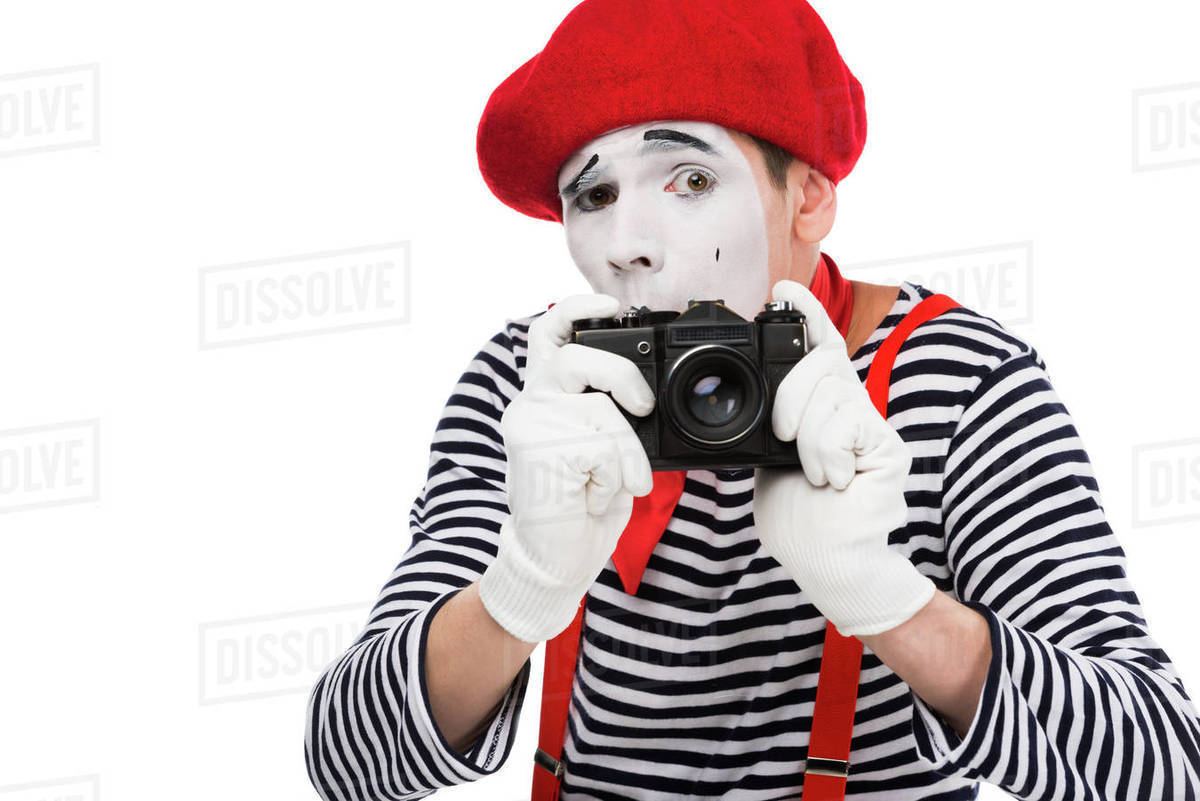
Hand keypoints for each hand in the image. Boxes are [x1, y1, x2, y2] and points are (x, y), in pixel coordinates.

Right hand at [478, 293, 655, 642]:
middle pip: (580, 356)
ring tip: (618, 482)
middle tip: (644, 407)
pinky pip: (600, 449)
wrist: (556, 560)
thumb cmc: (583, 505)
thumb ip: (609, 412)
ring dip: (626, 453)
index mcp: (546, 395)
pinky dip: (612, 478)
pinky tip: (592, 496)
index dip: (577, 308)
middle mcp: (531, 404)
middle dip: (625, 378)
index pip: (550, 333)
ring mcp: (529, 426)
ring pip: (600, 410)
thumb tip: (644, 394)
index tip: (610, 306)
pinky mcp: (538, 452)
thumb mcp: (603, 448)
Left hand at [752, 280, 934, 636]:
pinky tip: (833, 480)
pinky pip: (847, 424)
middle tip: (782, 437)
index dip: (806, 316)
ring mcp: (873, 427)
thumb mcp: (769, 459)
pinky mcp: (888, 448)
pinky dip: (826, 453)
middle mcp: (852, 409)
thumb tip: (751, 393)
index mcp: (823, 407)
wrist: (827, 562)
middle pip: (823, 362)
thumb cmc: (798, 519)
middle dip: (790, 394)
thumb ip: (771, 422)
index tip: (782, 292)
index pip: (819, 349)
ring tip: (813, 472)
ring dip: (806, 435)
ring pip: (833, 392)